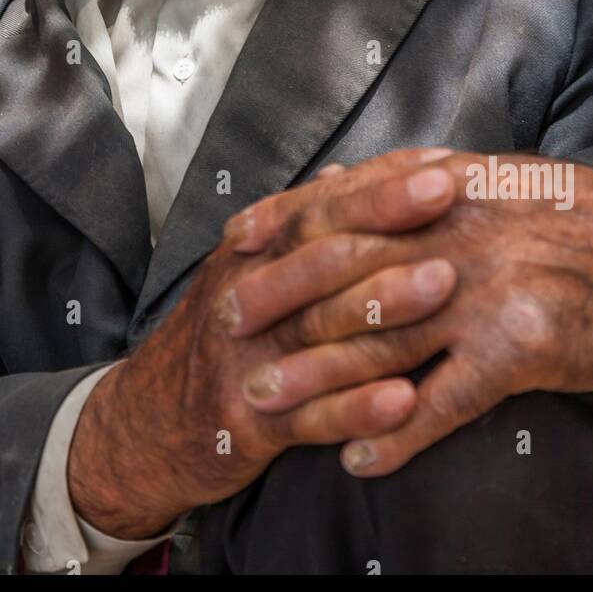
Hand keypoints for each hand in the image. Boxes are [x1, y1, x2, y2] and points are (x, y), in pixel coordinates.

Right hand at [67, 148, 458, 537]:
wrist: (143, 429)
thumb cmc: (211, 343)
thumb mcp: (241, 275)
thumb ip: (293, 228)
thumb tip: (343, 174)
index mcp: (249, 258)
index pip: (315, 208)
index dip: (374, 184)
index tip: (436, 163)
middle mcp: (245, 297)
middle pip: (319, 250)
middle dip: (385, 219)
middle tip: (449, 194)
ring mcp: (247, 361)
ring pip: (319, 326)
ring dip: (383, 304)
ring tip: (445, 283)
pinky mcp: (251, 424)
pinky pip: (309, 416)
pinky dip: (357, 408)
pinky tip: (405, 401)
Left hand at [223, 151, 592, 477]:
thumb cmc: (556, 217)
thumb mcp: (481, 177)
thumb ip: (404, 181)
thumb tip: (332, 181)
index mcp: (440, 186)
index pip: (342, 202)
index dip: (281, 222)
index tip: (229, 244)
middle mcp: (451, 233)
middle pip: (344, 272)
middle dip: (277, 302)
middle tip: (223, 330)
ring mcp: (482, 292)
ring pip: (380, 339)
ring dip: (316, 377)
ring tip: (265, 402)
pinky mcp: (516, 347)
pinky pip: (443, 399)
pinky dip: (398, 433)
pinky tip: (359, 457)